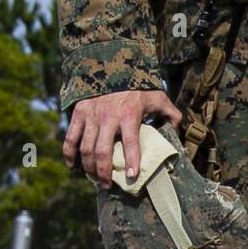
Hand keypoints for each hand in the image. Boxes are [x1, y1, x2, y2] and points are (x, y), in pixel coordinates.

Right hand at [63, 89, 181, 187]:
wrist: (110, 63)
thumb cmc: (137, 86)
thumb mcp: (158, 98)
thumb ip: (171, 115)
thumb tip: (178, 132)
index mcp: (129, 115)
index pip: (131, 143)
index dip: (131, 161)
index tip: (132, 177)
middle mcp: (107, 117)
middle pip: (102, 151)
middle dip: (104, 172)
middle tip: (108, 185)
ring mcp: (90, 115)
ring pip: (85, 147)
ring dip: (89, 167)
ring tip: (95, 180)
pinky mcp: (78, 112)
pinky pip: (71, 136)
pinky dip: (69, 153)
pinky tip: (72, 167)